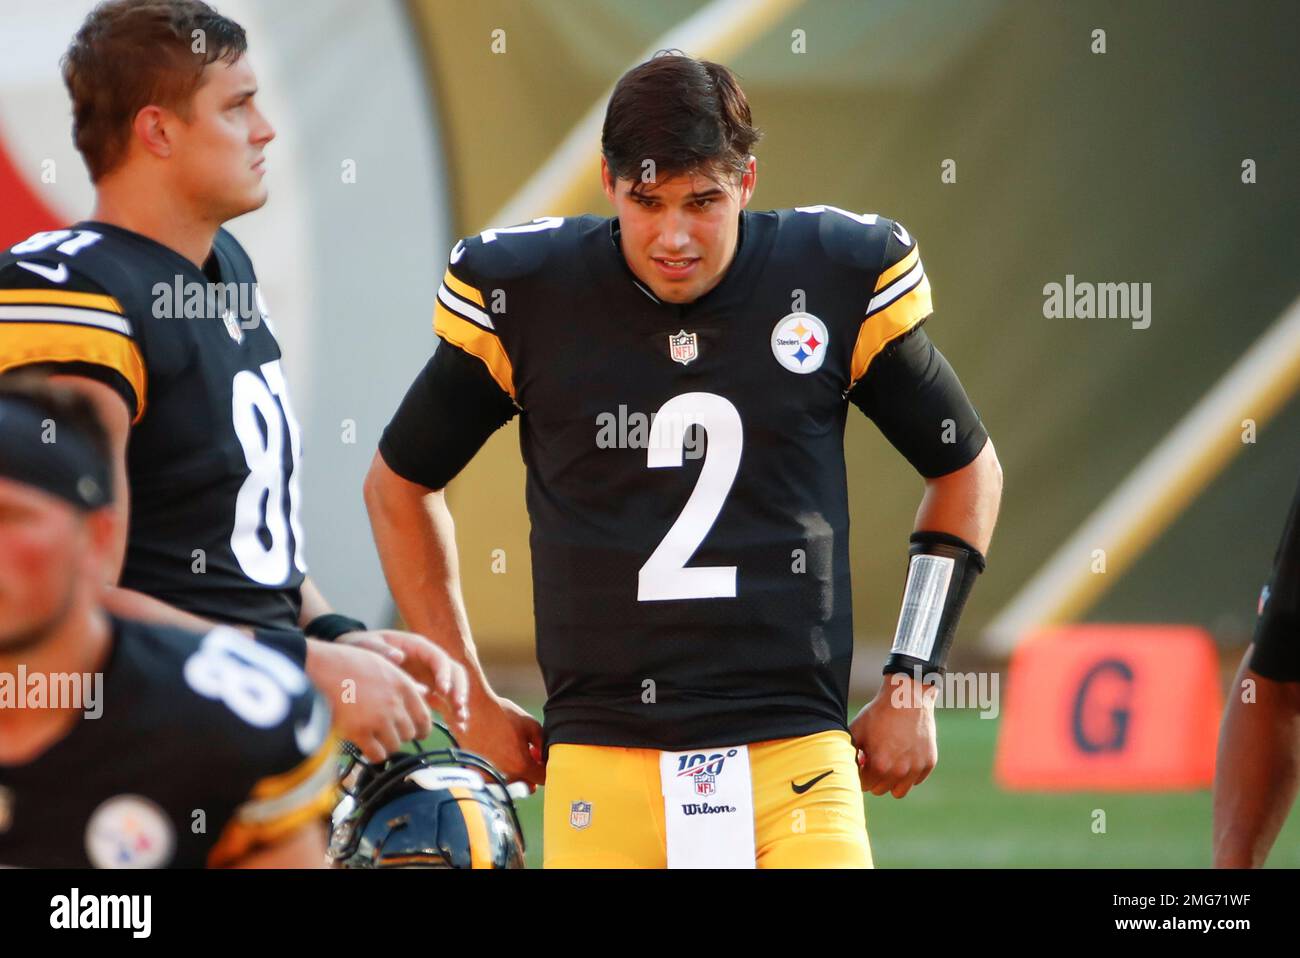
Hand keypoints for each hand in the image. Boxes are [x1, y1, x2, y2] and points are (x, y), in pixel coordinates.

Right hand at [304, 639, 432, 762]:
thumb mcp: (382, 664)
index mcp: (403, 685)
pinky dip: (374, 754)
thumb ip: (403, 681)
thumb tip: (425, 693)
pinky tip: (367, 748)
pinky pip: (377, 754)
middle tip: (390, 734)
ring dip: (386, 745)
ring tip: (376, 740)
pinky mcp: (360, 732)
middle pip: (410, 733)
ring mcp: (378, 719)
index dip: (423, 729)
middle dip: (401, 736)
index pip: (424, 716)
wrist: (319, 668)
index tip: (419, 734)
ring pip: (395, 745)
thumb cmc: (347, 663)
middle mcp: (394, 704)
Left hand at [337, 629, 469, 730]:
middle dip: (458, 689)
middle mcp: (428, 661)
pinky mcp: (427, 691)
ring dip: (459, 704)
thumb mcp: (368, 645)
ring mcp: (429, 676)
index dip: (444, 673)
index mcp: (417, 647)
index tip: (442, 690)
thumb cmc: (362, 647)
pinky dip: (452, 714)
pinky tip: (458, 728)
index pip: (439, 658)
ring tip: (461, 720)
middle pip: (453, 672)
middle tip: (458, 706)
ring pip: (453, 689)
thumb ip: (382, 651)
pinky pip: (444, 702)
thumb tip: (400, 657)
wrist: (355, 654)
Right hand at [455, 688, 545, 788]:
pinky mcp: (476, 773)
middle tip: (528, 755)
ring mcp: (488, 776)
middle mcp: (504, 776)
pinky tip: (498, 753)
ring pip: (510, 783)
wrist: (472, 708)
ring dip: (515, 772)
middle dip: (531, 773)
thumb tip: (544, 759)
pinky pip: (494, 778)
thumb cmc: (502, 714)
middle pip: (526, 785)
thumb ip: (543, 745)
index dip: (545, 768)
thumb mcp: (531, 725)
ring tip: (511, 751)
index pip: (542, 779)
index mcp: (521, 765)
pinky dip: (499, 770)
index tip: (541, 758)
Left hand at [848, 671, 938, 797]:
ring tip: (888, 764)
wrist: (907, 697)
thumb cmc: (879, 713)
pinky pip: (916, 780)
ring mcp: (916, 768)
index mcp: (880, 765)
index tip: (862, 763)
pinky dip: (909, 773)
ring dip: (892, 782)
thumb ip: (849, 753)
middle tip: (874, 762)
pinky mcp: (929, 763)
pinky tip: (904, 756)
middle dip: (874, 779)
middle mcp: (900, 771)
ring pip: (899, 791)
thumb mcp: (857, 730)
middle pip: (880, 790)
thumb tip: (845, 769)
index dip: (861, 774)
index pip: (864, 786)